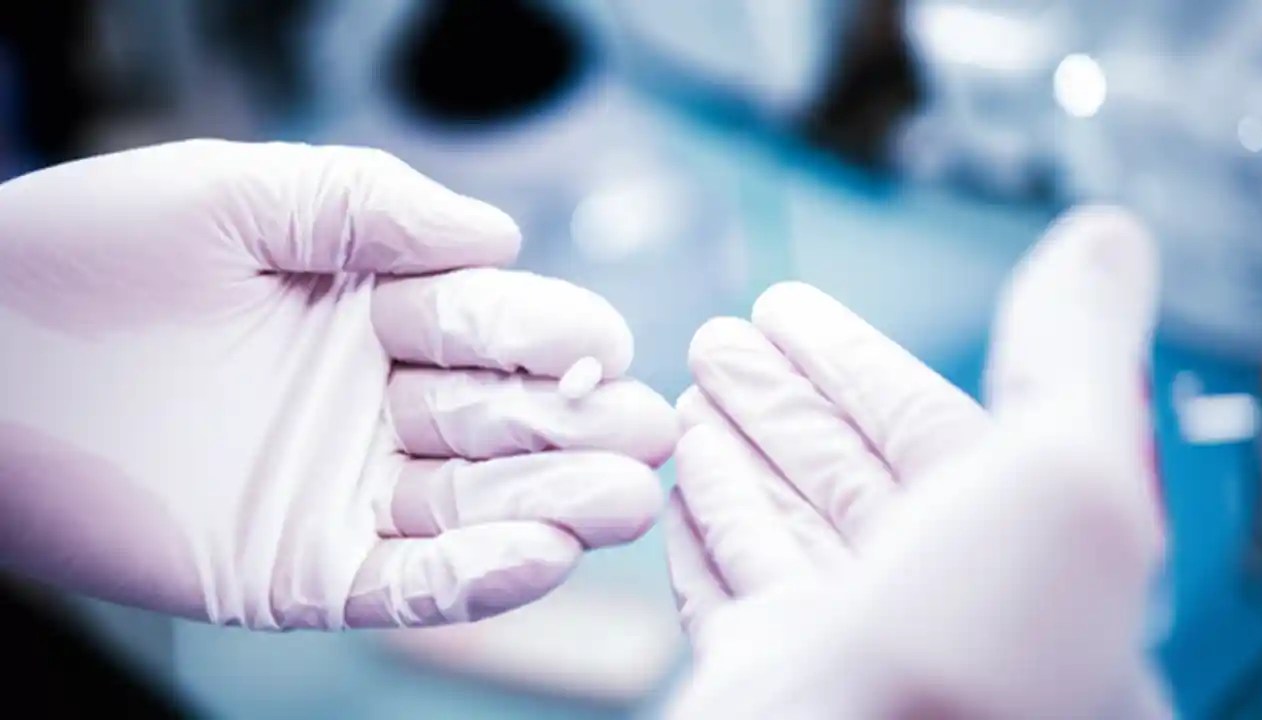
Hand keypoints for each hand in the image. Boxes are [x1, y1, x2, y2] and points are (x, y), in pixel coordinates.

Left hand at [0, 140, 675, 629]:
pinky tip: (539, 555)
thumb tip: (499, 237)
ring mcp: (345, 488)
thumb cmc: (82, 257)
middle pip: (500, 418)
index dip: (545, 330)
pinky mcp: (303, 569)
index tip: (606, 344)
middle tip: (652, 432)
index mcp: (370, 305)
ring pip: (473, 504)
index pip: (485, 319)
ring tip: (629, 501)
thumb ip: (368, 202)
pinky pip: (407, 582)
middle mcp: (373, 400)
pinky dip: (475, 578)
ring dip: (554, 504)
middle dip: (577, 424)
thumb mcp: (231, 192)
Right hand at [665, 207, 1168, 717]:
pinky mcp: (772, 684)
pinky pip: (736, 592)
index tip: (787, 307)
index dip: (854, 358)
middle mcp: (940, 612)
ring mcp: (851, 654)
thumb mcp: (1067, 480)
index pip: (931, 431)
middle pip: (847, 474)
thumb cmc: (975, 665)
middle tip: (720, 334)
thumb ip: (1074, 355)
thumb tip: (1106, 240)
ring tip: (689, 387)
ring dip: (735, 451)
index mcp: (1023, 563)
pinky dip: (707, 529)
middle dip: (780, 396)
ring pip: (785, 529)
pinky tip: (681, 479)